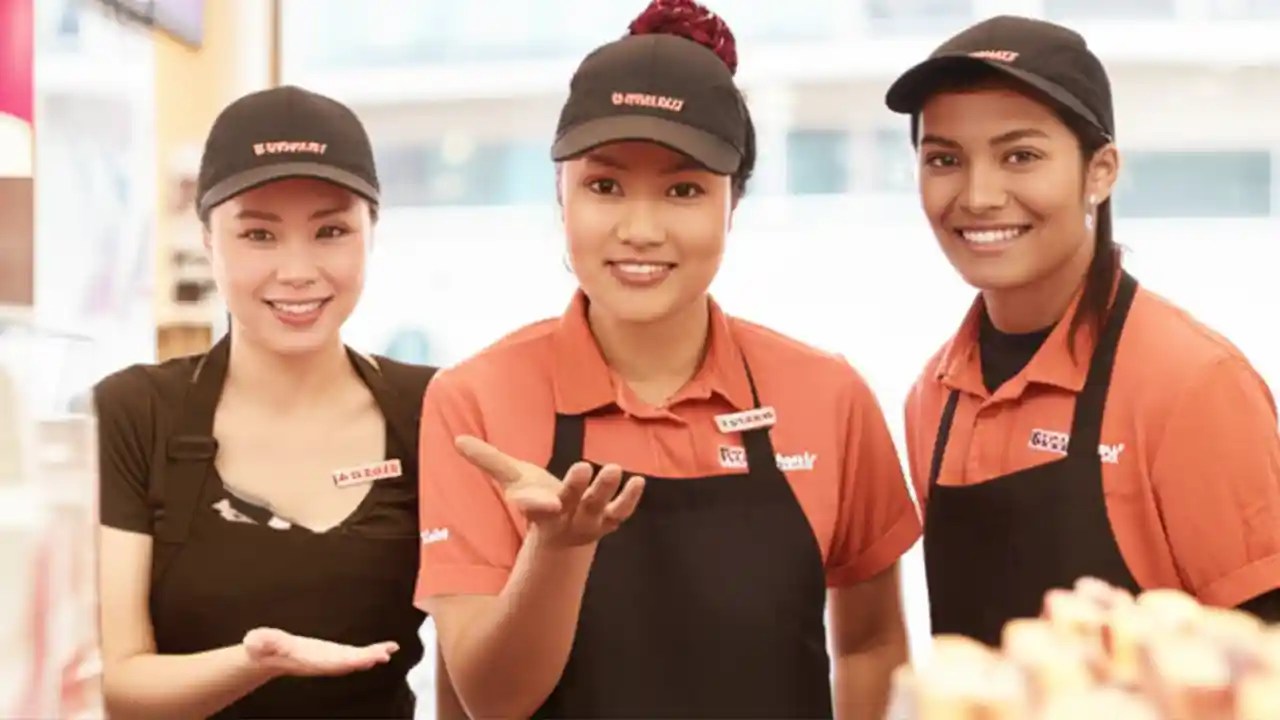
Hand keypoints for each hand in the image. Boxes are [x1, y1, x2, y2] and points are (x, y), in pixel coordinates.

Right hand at [242, 627, 397, 677]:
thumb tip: (254, 641)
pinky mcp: (330, 653)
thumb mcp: (258, 642)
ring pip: (354, 659)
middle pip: (348, 662)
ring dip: (372, 655)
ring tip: (390, 649)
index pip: (334, 662)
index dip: (351, 660)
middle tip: (385, 654)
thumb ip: (260, 641)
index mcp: (309, 660)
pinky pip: (353, 653)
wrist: (263, 656)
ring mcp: (327, 659)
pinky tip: (384, 648)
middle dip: (366, 658)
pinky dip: (369, 650)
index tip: (367, 658)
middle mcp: (321, 662)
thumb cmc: (261, 648)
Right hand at [454, 435, 644, 545]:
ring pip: (597, 508)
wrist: (562, 534)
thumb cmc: (537, 500)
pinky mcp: (608, 520)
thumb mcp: (512, 478)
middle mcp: (563, 518)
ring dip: (605, 490)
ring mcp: (588, 521)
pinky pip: (620, 513)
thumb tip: (457, 440)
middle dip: (574, 489)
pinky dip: (629, 500)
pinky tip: (638, 481)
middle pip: (569, 504)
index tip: (527, 499)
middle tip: (581, 468)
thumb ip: (488, 460)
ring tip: (612, 468)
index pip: (531, 507)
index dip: (532, 503)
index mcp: (537, 510)